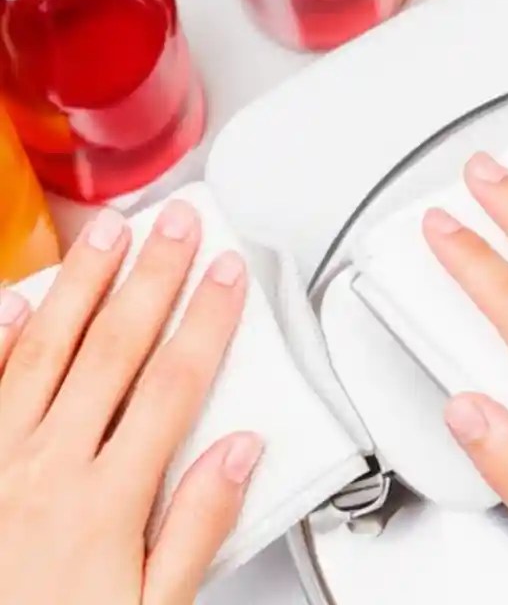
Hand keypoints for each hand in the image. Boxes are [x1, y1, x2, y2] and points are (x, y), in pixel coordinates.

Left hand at [0, 203, 261, 604]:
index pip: (173, 385)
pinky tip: (19, 298)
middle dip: (152, 276)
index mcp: (106, 501)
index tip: (227, 272)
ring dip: (82, 284)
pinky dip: (1, 336)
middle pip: (113, 349)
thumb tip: (241, 451)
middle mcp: (46, 468)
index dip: (207, 319)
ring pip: (43, 350)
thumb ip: (199, 525)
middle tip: (175, 223)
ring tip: (106, 234)